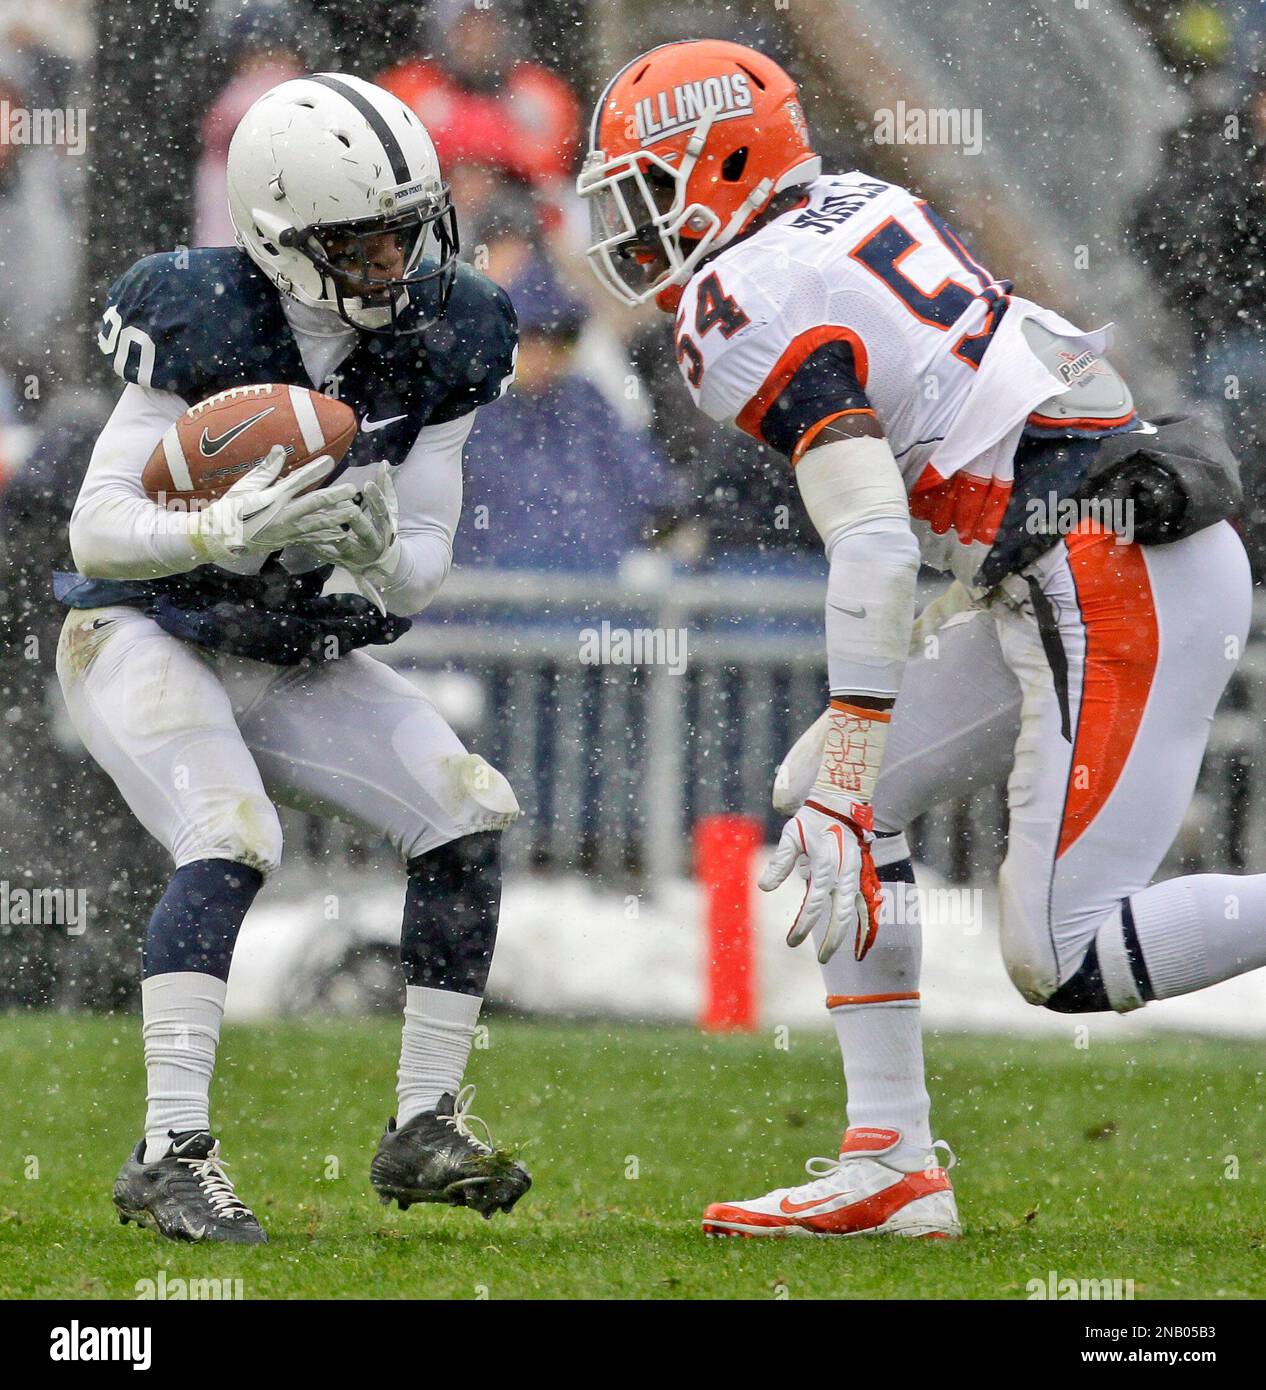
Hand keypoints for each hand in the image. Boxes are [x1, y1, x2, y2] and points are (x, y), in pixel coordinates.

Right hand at [190, 446, 360, 565]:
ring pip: (317, 525)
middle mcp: (282, 516)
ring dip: (337, 518)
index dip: (314, 470)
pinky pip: (311, 540)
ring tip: (356, 512)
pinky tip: (342, 534)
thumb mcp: (244, 486)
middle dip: (335, 497)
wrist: (220, 539)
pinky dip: (327, 537)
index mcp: (271, 499)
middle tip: (353, 489)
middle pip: (313, 504)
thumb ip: (265, 469)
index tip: (330, 461)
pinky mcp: (287, 541)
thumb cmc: (230, 509)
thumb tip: (279, 449)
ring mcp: (286, 531)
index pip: (297, 481)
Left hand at [304, 462, 399, 574]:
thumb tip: (384, 463)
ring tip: (315, 516)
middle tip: (342, 503)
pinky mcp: (341, 562)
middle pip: (364, 531)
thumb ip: (385, 488)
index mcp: (386, 529)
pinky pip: (326, 554)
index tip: (367, 484)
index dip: (376, 499)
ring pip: (342, 543)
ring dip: (329, 530)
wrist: (381, 564)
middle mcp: (372, 543)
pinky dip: (313, 545)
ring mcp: (356, 555)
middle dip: (355, 519)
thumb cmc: (383, 531)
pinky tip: (300, 534)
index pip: (383, 513)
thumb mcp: (390, 511)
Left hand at [758, 792, 881, 962]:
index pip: (814, 903)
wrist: (840, 802)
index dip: (803, 925)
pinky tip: (864, 935)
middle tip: (821, 958)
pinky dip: (867, 918)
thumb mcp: (791, 837)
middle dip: (833, 938)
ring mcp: (856, 873)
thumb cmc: (811, 820)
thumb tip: (764, 888)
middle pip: (841, 913)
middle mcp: (844, 873)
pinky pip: (867, 900)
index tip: (792, 941)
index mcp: (825, 866)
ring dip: (853, 932)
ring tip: (849, 953)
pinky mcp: (861, 872)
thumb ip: (779, 864)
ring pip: (859, 909)